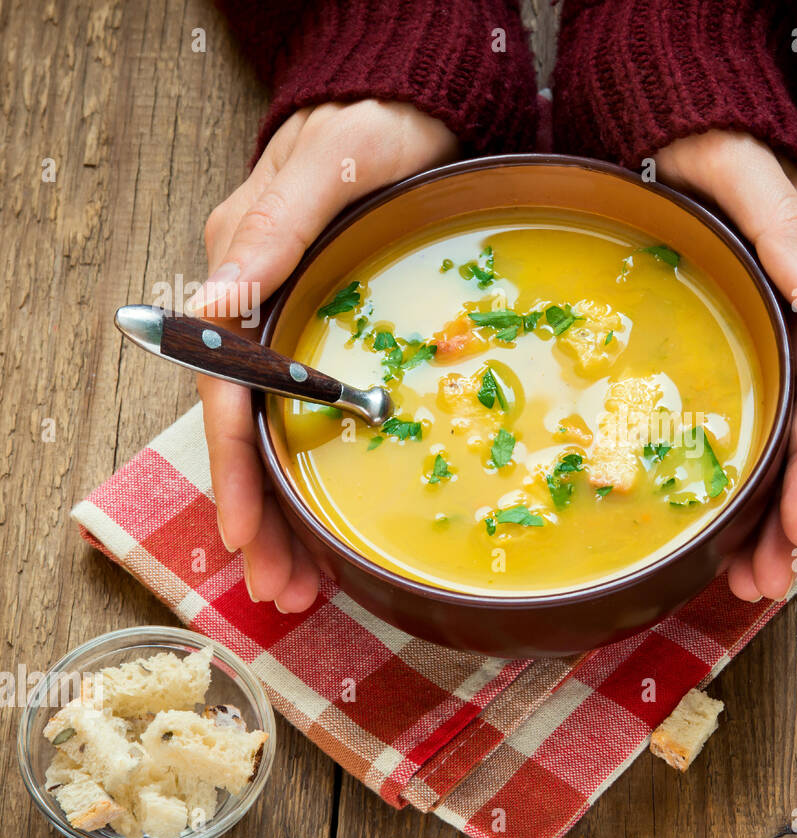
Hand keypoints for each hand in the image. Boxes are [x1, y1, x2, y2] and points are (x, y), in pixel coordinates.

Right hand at [190, 100, 458, 611]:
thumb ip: (274, 231)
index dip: (237, 466)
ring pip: (279, 437)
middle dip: (262, 516)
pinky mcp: (330, 333)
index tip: (243, 531)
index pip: (227, 390)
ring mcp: (293, 324)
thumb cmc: (367, 131)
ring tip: (303, 587)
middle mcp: (259, 308)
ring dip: (288, 513)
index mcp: (245, 275)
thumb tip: (215, 304)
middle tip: (282, 592)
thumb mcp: (326, 169)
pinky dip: (317, 473)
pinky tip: (328, 523)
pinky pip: (314, 417)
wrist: (406, 111)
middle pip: (249, 432)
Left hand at [655, 130, 796, 601]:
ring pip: (766, 452)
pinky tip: (707, 532)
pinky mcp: (721, 360)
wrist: (676, 131)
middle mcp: (791, 340)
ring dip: (755, 522)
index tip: (796, 529)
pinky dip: (723, 485)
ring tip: (737, 587)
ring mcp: (756, 355)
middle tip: (759, 588)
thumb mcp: (749, 180)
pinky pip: (727, 432)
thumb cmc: (714, 149)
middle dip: (784, 522)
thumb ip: (791, 236)